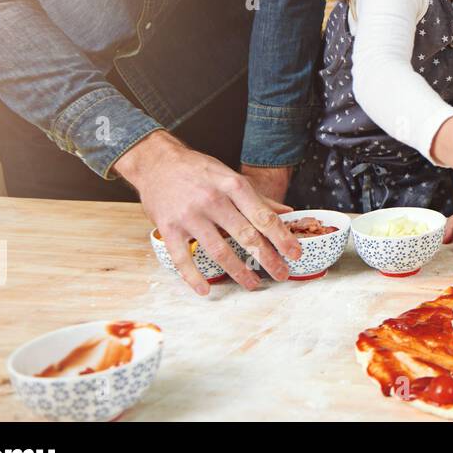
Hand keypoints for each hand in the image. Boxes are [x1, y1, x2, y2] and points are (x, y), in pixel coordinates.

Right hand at [116, 130, 301, 294]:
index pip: (264, 216)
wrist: (156, 162)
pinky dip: (194, 278)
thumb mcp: (229, 176)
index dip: (282, 237)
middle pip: (246, 236)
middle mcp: (213, 200)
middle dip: (268, 259)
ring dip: (239, 272)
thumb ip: (257, 197)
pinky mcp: (169, 228)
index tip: (295, 253)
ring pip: (219, 251)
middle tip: (282, 274)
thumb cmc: (198, 170)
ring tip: (252, 284)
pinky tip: (206, 290)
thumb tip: (286, 212)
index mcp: (233, 185)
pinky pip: (183, 259)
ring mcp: (190, 215)